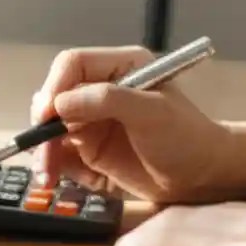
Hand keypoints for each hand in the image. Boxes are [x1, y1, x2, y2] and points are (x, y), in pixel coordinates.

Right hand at [31, 46, 232, 201]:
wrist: (202, 177)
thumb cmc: (186, 138)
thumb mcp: (152, 113)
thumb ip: (106, 100)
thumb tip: (60, 103)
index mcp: (118, 68)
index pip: (72, 65)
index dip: (54, 87)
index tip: (46, 117)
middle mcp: (99, 90)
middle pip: (53, 98)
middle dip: (44, 127)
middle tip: (43, 155)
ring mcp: (92, 120)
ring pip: (50, 129)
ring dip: (44, 152)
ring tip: (48, 177)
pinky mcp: (89, 148)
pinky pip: (60, 154)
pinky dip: (58, 167)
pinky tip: (67, 180)